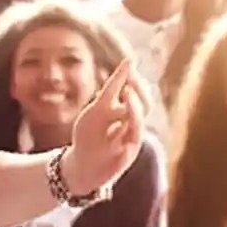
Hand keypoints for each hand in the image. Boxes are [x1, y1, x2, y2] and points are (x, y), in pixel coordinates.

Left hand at [64, 60, 148, 195]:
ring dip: (134, 109)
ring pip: (138, 125)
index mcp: (127, 113)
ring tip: (127, 93)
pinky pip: (129, 149)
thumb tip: (129, 62)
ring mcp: (130, 143)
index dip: (135, 79)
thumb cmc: (90, 136)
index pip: (138, 93)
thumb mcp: (98, 109)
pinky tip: (122, 130)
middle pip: (145, 106)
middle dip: (138, 92)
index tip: (130, 61)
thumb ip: (112, 88)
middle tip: (129, 79)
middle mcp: (132, 127)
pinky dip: (126, 140)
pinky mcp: (124, 160)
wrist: (82, 166)